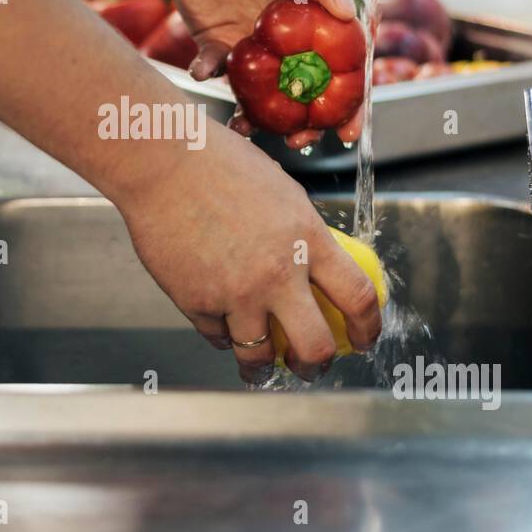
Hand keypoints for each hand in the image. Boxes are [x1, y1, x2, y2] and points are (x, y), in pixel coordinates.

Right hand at [115, 122, 381, 382]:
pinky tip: (222, 328)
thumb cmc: (219, 164)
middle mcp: (276, 272)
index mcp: (306, 238)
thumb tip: (315, 264)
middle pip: (314, 345)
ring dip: (263, 368)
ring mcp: (235, 292)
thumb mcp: (282, 193)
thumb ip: (301, 233)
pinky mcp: (197, 301)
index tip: (363, 339)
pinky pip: (216, 336)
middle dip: (316, 365)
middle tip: (311, 366)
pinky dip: (222, 337)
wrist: (163, 163)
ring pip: (259, 356)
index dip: (368, 327)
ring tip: (261, 367)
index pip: (357, 296)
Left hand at [159, 0, 362, 148]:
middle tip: (299, 142)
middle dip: (305, 124)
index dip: (351, 103)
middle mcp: (288, 40)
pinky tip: (205, 70)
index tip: (350, 132)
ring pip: (261, 94)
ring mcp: (253, 46)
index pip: (344, 68)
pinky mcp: (217, 44)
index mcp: (316, 19)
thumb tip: (346, 11)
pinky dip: (210, 75)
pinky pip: (217, 71)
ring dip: (256, 116)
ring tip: (247, 128)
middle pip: (304, 93)